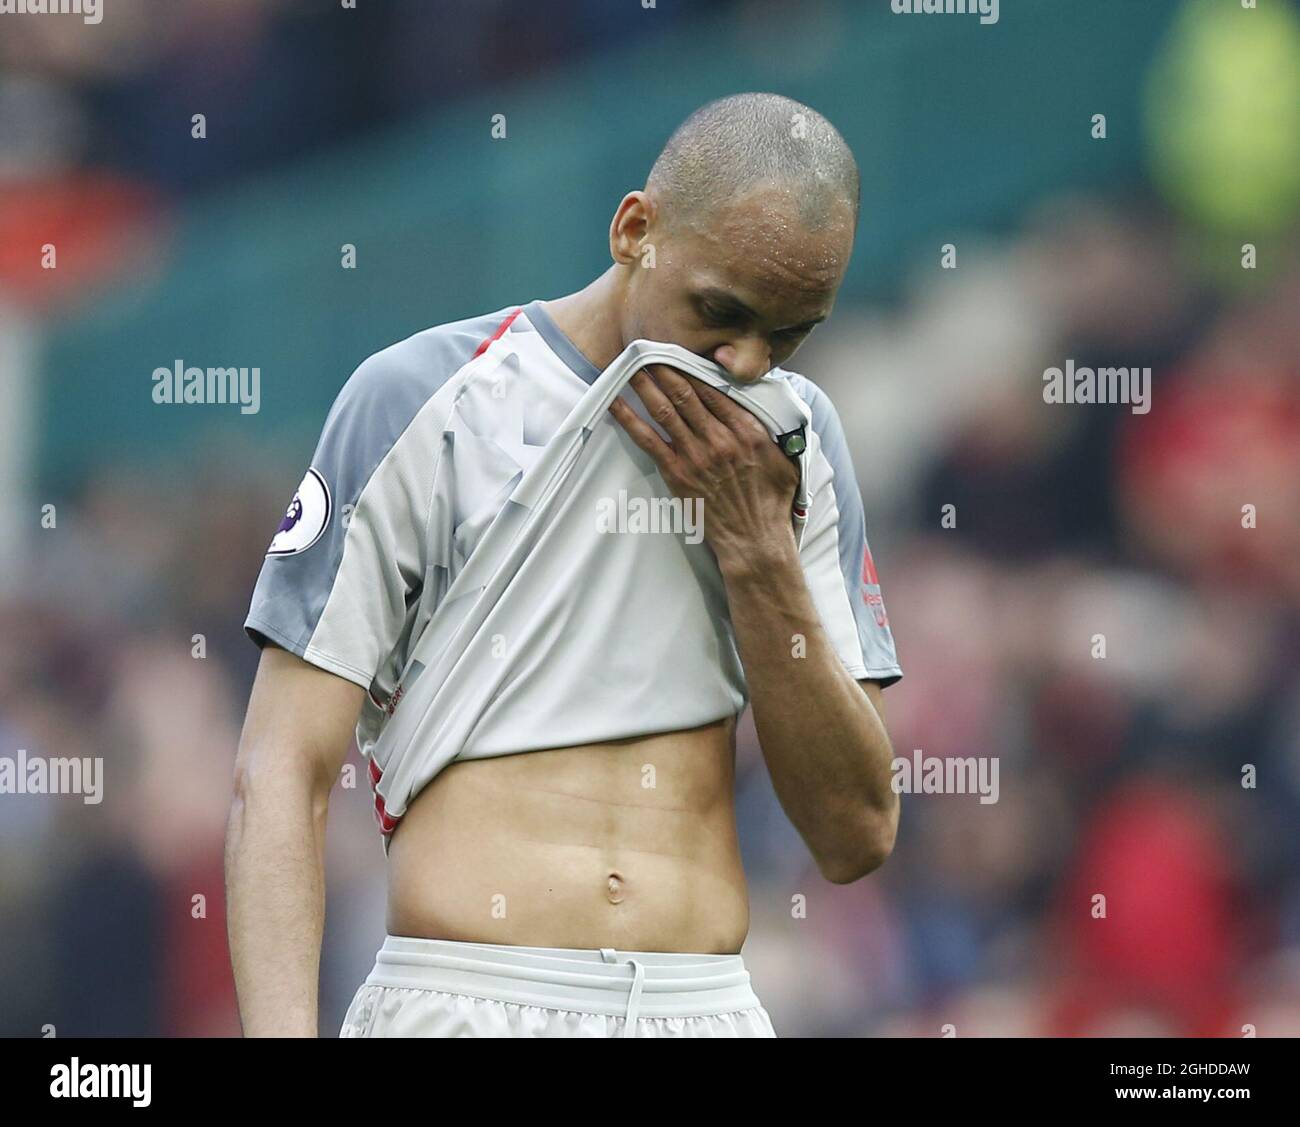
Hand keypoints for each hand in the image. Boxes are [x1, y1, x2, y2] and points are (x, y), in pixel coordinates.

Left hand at [608, 364, 799, 567]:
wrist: (755, 540)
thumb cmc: (771, 502)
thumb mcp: (784, 458)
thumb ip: (769, 429)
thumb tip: (763, 403)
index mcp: (747, 431)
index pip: (715, 389)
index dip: (694, 368)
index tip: (681, 351)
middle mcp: (719, 439)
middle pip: (686, 394)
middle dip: (665, 367)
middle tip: (649, 347)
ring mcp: (696, 457)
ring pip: (665, 411)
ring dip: (646, 385)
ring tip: (631, 364)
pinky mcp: (678, 475)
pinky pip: (648, 441)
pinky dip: (630, 419)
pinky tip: (616, 403)